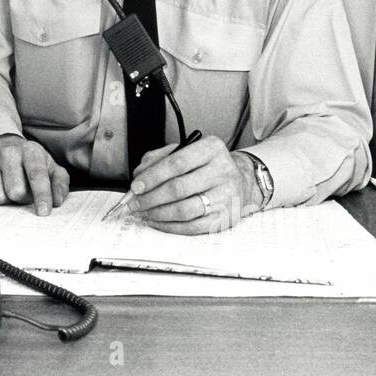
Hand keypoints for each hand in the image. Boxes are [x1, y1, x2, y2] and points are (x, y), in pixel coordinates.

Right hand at [0, 134, 68, 215]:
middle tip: (23, 195)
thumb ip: (60, 183)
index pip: (36, 174)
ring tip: (9, 192)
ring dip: (6, 201)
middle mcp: (8, 152)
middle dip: (22, 200)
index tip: (43, 212)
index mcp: (31, 151)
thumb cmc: (32, 165)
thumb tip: (57, 200)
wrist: (6, 148)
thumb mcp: (51, 169)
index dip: (41, 195)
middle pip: (16, 190)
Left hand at [125, 135, 260, 234]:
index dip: (152, 176)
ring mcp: (226, 196)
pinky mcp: (226, 217)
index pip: (176, 163)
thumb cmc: (206, 166)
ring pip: (184, 210)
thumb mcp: (185, 151)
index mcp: (211, 149)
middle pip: (178, 188)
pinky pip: (193, 226)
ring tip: (144, 212)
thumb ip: (159, 158)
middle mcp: (222, 171)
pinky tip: (158, 221)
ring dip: (158, 213)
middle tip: (135, 202)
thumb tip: (139, 174)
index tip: (136, 186)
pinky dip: (170, 226)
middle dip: (151, 198)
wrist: (240, 181)